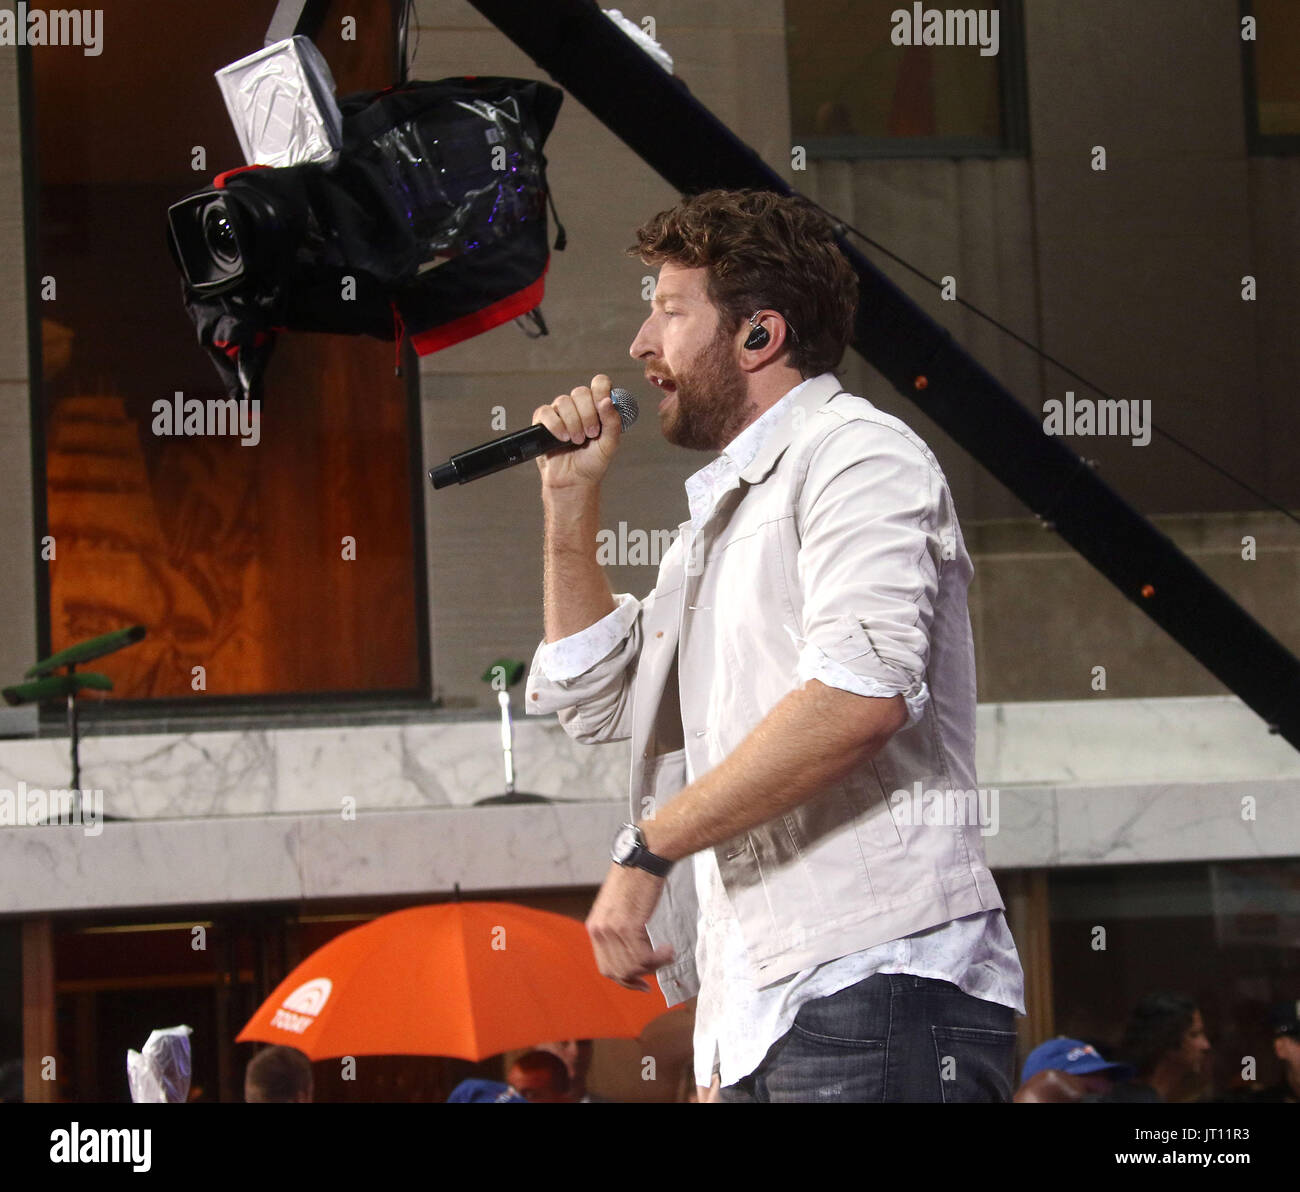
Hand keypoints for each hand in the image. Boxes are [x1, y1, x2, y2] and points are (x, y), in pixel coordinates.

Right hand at [532, 374, 622, 489]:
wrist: (574, 481)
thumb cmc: (593, 462)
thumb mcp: (610, 444)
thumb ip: (613, 422)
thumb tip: (607, 400)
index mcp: (597, 407)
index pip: (599, 383)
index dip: (601, 389)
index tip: (603, 405)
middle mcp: (578, 406)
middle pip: (581, 392)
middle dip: (587, 414)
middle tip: (591, 434)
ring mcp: (560, 412)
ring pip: (563, 401)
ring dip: (573, 423)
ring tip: (577, 441)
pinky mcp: (543, 421)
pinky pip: (546, 412)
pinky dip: (555, 425)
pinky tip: (563, 438)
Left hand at [586, 862, 673, 991]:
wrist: (644, 857)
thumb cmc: (635, 878)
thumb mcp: (616, 906)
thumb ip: (617, 929)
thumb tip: (630, 952)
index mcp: (594, 927)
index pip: (606, 967)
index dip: (624, 979)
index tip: (640, 983)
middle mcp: (599, 931)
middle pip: (618, 972)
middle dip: (640, 976)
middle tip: (658, 968)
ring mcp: (612, 930)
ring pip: (633, 966)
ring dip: (654, 966)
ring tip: (667, 954)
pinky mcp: (628, 926)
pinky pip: (644, 957)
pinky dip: (659, 958)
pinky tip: (669, 949)